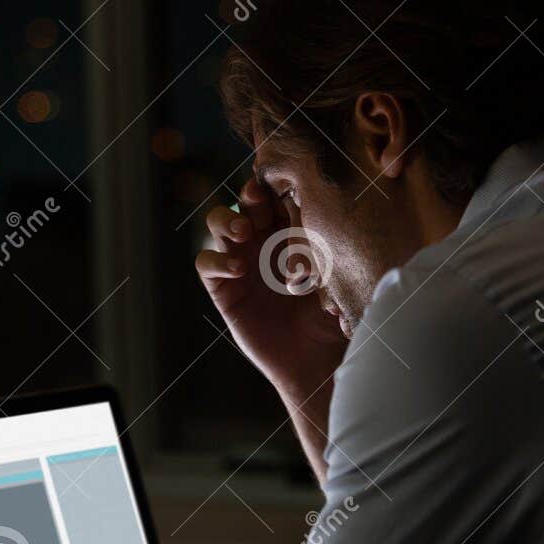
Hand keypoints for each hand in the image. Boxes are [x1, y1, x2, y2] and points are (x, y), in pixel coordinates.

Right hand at [198, 179, 347, 402]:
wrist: (316, 363)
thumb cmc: (334, 319)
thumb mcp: (337, 276)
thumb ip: (329, 245)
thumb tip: (335, 210)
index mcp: (291, 233)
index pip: (277, 196)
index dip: (276, 184)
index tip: (284, 181)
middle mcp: (262, 244)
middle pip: (245, 202)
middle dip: (249, 195)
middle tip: (257, 198)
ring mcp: (240, 264)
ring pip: (219, 224)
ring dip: (226, 221)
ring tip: (242, 231)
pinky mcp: (224, 290)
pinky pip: (206, 264)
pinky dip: (216, 260)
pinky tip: (238, 269)